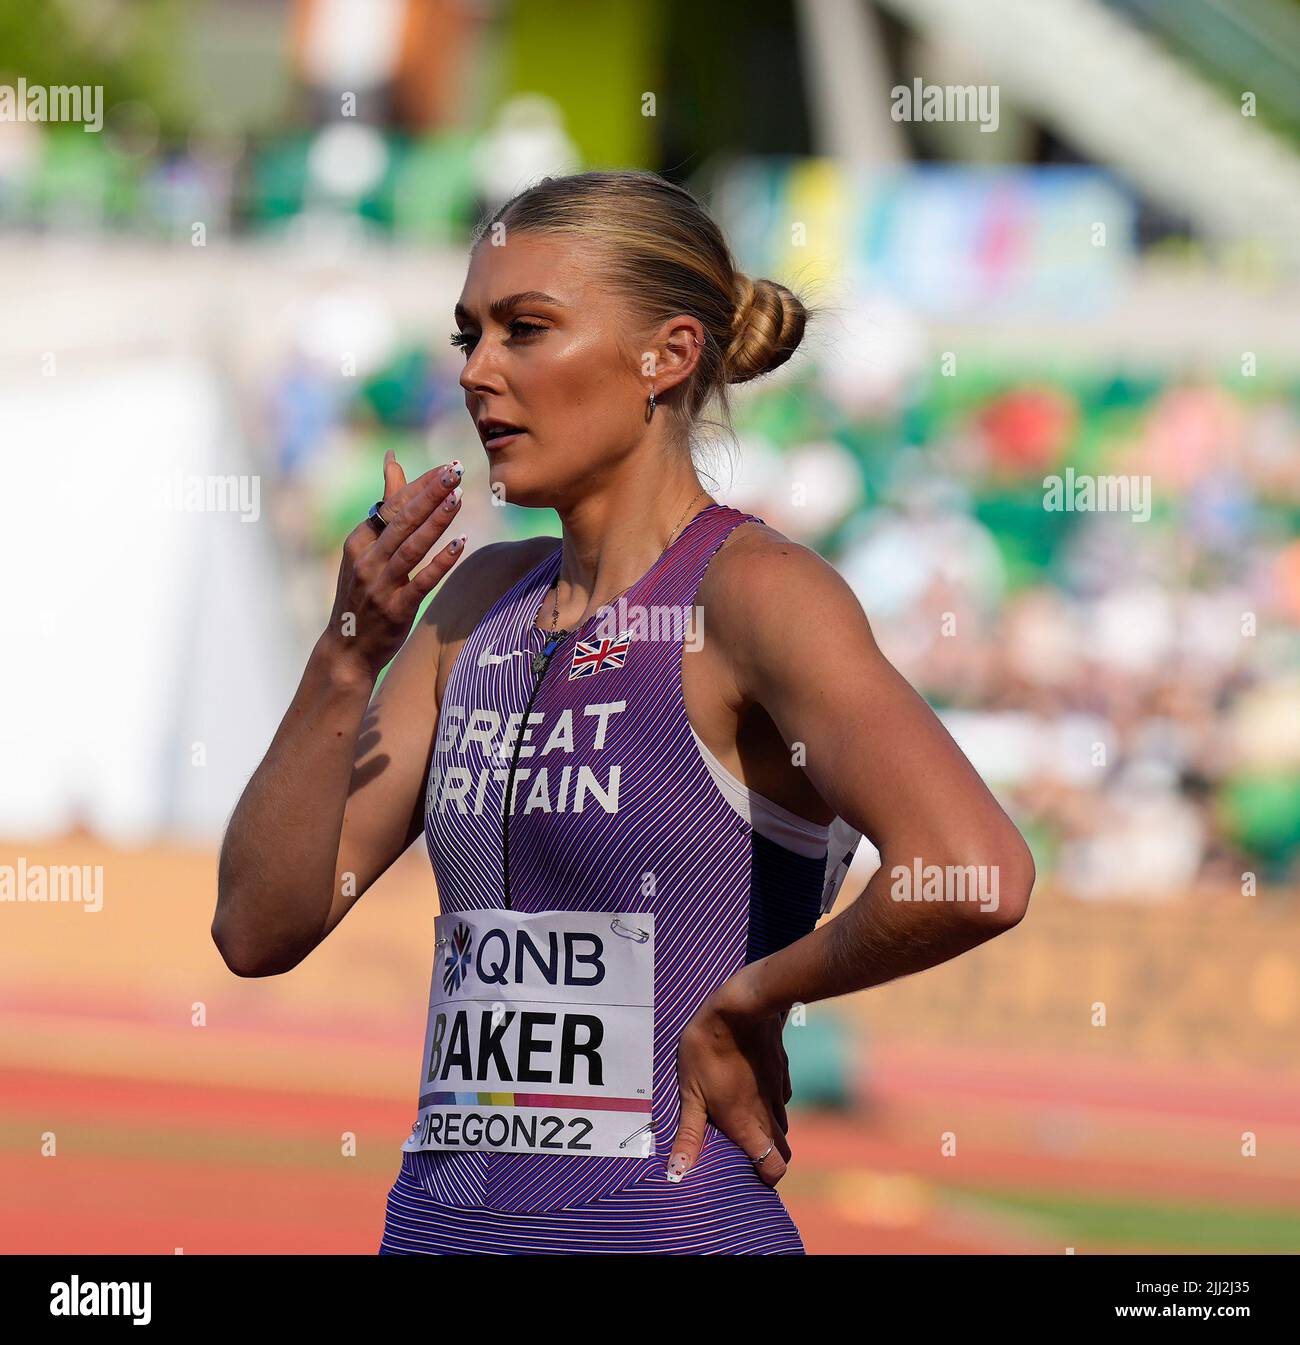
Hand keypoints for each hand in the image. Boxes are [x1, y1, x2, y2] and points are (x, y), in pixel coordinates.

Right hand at [320, 450, 465, 681]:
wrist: (347, 648)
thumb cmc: (363, 592)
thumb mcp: (367, 547)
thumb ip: (385, 504)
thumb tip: (393, 459)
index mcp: (360, 540)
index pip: (393, 505)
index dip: (421, 485)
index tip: (447, 467)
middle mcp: (367, 559)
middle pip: (402, 521)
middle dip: (430, 494)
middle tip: (456, 472)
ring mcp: (379, 584)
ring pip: (411, 547)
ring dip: (435, 522)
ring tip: (458, 499)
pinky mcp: (395, 608)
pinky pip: (421, 581)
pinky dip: (440, 562)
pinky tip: (460, 544)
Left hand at [667, 967, 792, 1186]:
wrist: (741, 1008)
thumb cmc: (708, 1051)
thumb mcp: (691, 1093)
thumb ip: (689, 1134)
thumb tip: (677, 1173)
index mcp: (747, 1125)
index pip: (775, 1168)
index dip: (766, 1177)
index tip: (749, 1175)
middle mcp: (769, 1113)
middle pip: (782, 1150)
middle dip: (769, 1157)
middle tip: (744, 1152)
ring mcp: (778, 1091)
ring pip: (781, 1124)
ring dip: (769, 1130)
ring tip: (743, 1122)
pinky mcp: (782, 1071)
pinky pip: (780, 1098)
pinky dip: (770, 1103)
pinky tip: (750, 1089)